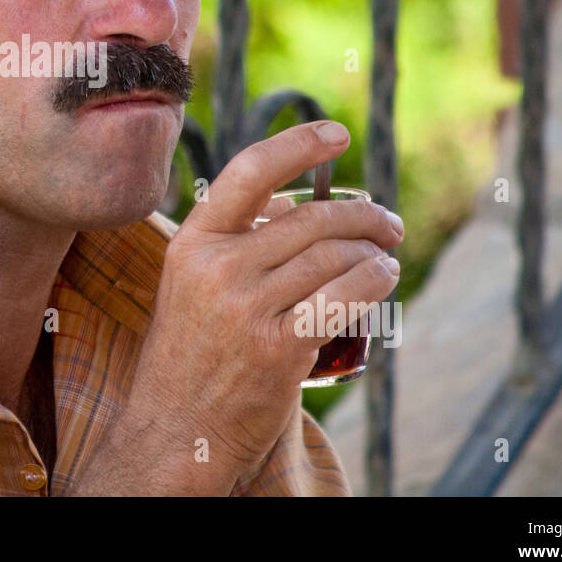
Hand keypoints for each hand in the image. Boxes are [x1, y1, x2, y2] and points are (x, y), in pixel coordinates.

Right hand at [110, 120, 402, 492]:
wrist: (174, 430)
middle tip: (387, 223)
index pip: (249, 171)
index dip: (298, 143)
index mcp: (193, 242)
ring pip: (334, 256)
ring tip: (387, 255)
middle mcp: (217, 268)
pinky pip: (344, 298)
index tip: (337, 132)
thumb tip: (297, 203)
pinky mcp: (278, 349)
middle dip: (363, 215)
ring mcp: (246, 308)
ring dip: (374, 251)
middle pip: (311, 218)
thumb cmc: (189, 354)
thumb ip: (236, 242)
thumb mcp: (193, 285)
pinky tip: (384, 279)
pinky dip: (375, 281)